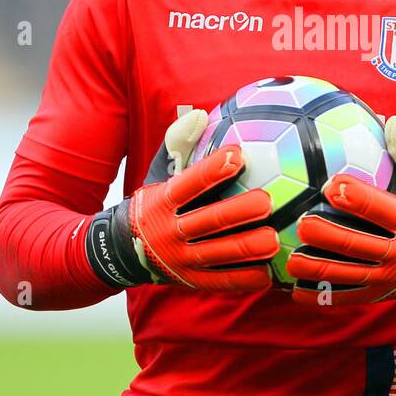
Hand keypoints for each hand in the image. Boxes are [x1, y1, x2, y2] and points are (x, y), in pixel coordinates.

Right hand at [85, 109, 278, 291]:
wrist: (122, 251)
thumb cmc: (154, 202)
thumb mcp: (157, 172)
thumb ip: (178, 143)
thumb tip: (200, 114)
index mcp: (162, 202)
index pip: (188, 184)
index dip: (212, 170)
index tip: (238, 155)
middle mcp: (169, 231)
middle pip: (207, 220)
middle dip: (238, 211)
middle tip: (266, 201)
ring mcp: (180, 259)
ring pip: (217, 253)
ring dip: (246, 247)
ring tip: (273, 239)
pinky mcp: (191, 280)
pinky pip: (219, 281)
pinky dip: (243, 279)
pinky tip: (267, 273)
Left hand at [287, 116, 395, 305]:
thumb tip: (390, 121)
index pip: (380, 209)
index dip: (356, 198)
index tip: (330, 184)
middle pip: (356, 244)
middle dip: (325, 235)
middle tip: (301, 223)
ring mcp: (386, 278)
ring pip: (345, 273)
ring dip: (315, 268)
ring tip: (290, 260)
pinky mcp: (376, 296)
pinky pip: (344, 298)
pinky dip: (319, 296)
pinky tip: (295, 291)